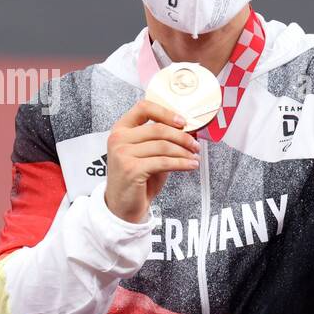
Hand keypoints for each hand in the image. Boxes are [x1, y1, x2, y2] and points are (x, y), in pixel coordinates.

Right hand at [104, 100, 200, 223]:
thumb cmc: (137, 178)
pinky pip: (164, 162)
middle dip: (182, 137)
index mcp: (121, 129)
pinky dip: (181, 163)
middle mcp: (118, 139)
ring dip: (184, 152)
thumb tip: (188, 130)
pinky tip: (190, 165)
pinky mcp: (131, 169)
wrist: (123, 206)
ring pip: (163, 146)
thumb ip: (161, 140)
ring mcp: (122, 154)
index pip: (143, 108)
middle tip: (195, 145)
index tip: (182, 121)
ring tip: (194, 157)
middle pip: (158, 129)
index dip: (166, 112)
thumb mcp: (147, 154)